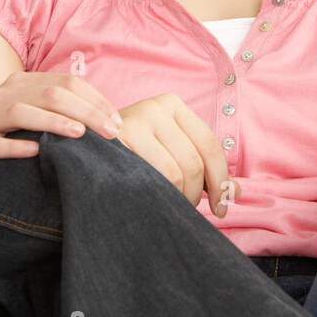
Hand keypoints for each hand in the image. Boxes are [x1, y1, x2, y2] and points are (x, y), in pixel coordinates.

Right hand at [0, 71, 122, 195]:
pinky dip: (14, 147)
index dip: (95, 100)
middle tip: (111, 132)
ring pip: (22, 112)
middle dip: (86, 111)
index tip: (117, 121)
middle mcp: (3, 95)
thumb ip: (56, 112)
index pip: (66, 82)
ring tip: (80, 134)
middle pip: (51, 94)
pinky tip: (35, 152)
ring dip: (54, 122)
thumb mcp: (27, 118)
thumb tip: (105, 120)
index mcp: (21, 84)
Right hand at [114, 93, 237, 216]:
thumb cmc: (129, 156)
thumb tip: (236, 192)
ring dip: (176, 199)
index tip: (222, 207)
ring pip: (175, 173)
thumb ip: (203, 170)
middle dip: (196, 194)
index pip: (210, 145)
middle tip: (185, 211)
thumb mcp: (169, 154)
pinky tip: (151, 201)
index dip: (220, 180)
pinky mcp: (118, 140)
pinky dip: (157, 196)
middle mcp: (156, 106)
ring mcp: (135, 120)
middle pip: (194, 162)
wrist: (79, 153)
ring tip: (165, 205)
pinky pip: (152, 178)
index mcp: (173, 105)